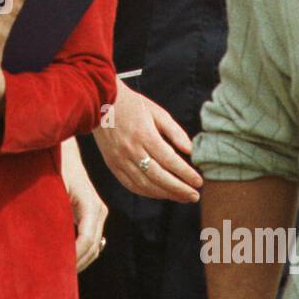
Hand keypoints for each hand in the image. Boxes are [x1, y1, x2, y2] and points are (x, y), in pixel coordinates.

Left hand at [60, 139, 108, 271]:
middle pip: (93, 248)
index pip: (87, 240)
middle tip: (54, 280)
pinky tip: (65, 262)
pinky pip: (90, 240)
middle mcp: (99, 211)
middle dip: (76, 264)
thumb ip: (52, 215)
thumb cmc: (52, 167)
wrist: (61, 150)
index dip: (74, 258)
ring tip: (58, 275)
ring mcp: (98, 213)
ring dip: (79, 261)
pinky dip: (80, 253)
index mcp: (91, 206)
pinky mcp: (92, 215)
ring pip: (94, 247)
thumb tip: (47, 242)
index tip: (58, 270)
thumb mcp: (51, 190)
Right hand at [93, 78, 201, 202]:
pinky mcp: (112, 165)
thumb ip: (175, 132)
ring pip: (144, 185)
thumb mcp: (157, 112)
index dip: (185, 173)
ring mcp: (120, 160)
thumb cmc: (132, 104)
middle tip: (195, 196)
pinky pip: (131, 185)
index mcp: (144, 135)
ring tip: (182, 197)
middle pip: (158, 177)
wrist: (99, 102)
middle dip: (179, 189)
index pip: (169, 160)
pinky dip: (147, 193)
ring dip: (165, 194)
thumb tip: (191, 150)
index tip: (199, 182)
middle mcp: (131, 150)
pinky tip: (161, 194)